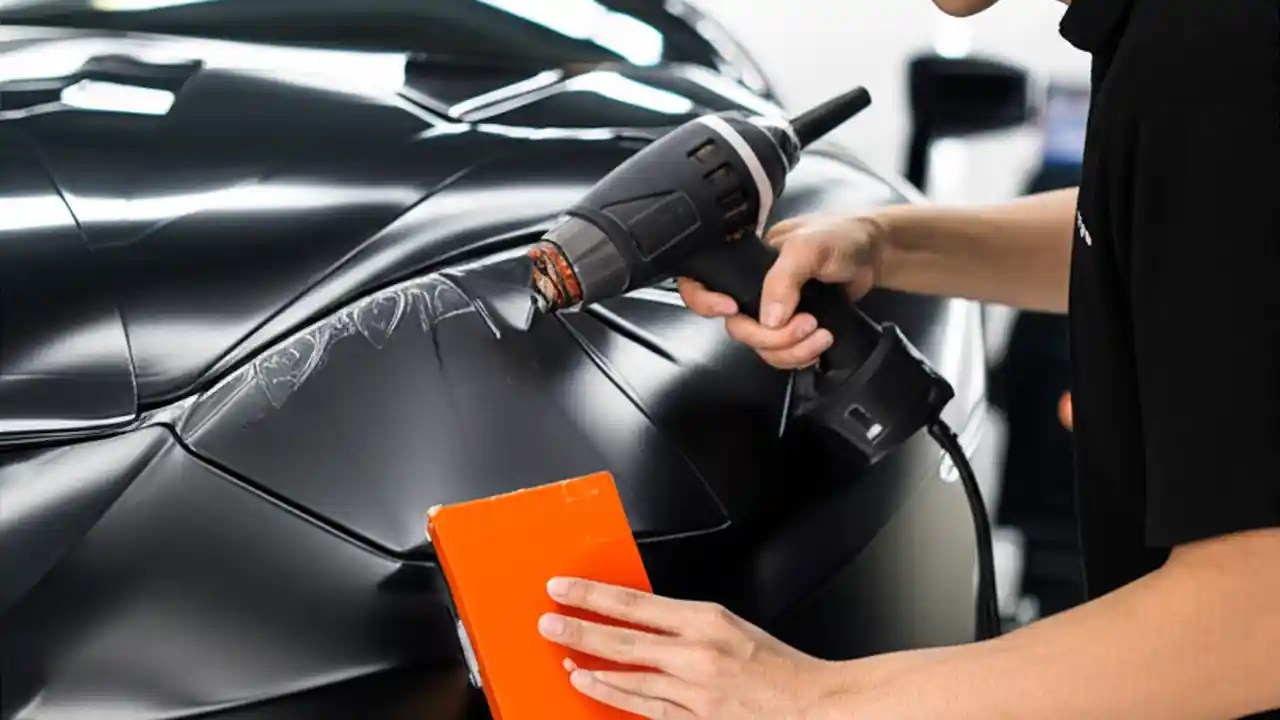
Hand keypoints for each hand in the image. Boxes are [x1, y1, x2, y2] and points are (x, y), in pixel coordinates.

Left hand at [538, 577, 840, 718]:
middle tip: (547, 621)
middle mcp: (698, 654)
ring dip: (589, 665)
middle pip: (624, 640)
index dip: (594, 595)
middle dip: (580, 629)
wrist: (811, 704)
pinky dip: (613, 695)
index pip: (636, 603)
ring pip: (629, 676)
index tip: (564, 589)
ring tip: (562, 653)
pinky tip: (590, 685)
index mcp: (707, 620)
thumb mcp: (729, 626)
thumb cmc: (773, 665)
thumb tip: (633, 616)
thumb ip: (681, 622)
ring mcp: (694, 692)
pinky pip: (644, 708)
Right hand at [678, 213, 886, 369]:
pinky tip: (819, 342)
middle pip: (738, 328)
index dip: (705, 303)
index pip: (703, 283)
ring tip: (820, 333)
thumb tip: (768, 318)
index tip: (732, 309)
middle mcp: (754, 288)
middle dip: (771, 337)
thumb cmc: (841, 236)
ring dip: (791, 350)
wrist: (873, 255)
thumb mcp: (809, 247)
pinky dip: (800, 355)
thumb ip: (783, 279)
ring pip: (760, 348)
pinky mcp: (792, 328)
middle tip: (804, 324)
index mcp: (746, 262)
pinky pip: (782, 354)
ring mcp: (773, 311)